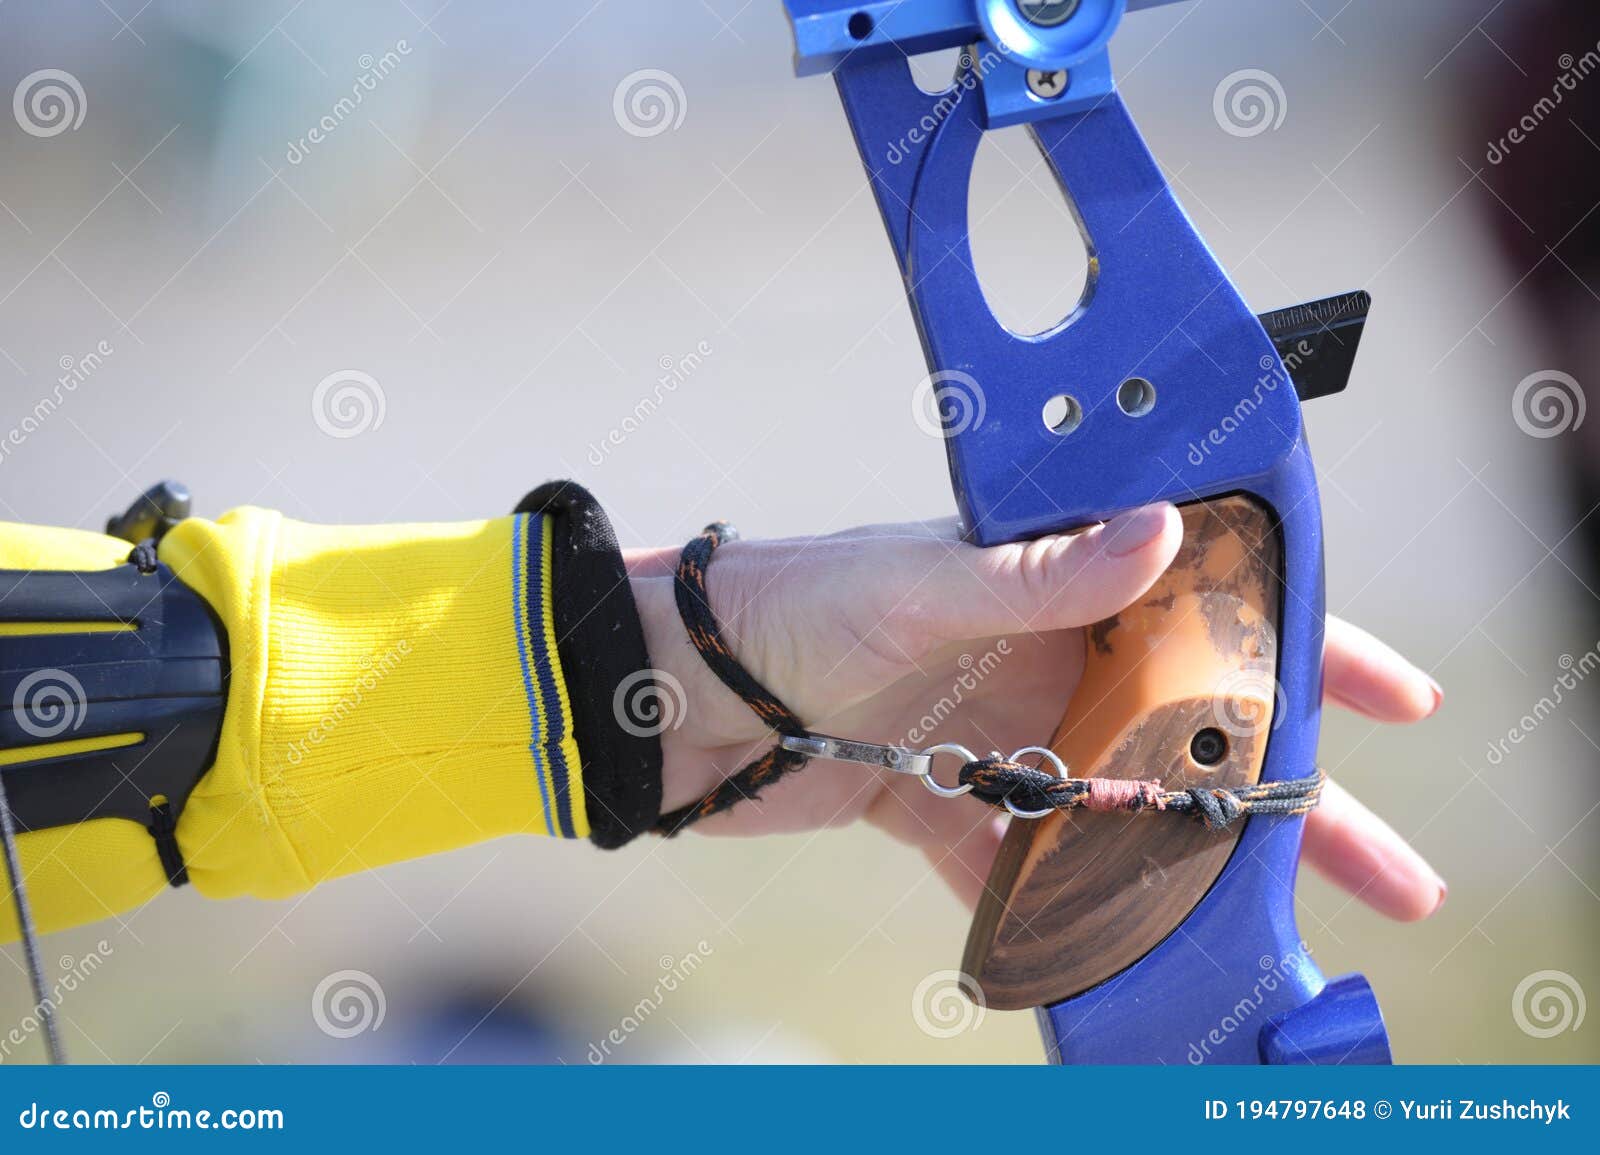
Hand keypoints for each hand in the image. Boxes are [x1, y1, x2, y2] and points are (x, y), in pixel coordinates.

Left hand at [626, 503, 1445, 921]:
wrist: (668, 690)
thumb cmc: (787, 602)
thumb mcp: (913, 582)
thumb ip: (1035, 575)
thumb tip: (1168, 532)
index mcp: (1053, 581)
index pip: (1209, 600)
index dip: (1311, 645)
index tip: (1401, 699)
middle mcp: (1042, 656)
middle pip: (1193, 728)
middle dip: (1291, 799)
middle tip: (1390, 876)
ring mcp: (998, 738)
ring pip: (1123, 812)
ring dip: (1195, 873)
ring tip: (1275, 937)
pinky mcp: (943, 808)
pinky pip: (1025, 873)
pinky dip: (1066, 919)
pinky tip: (1123, 970)